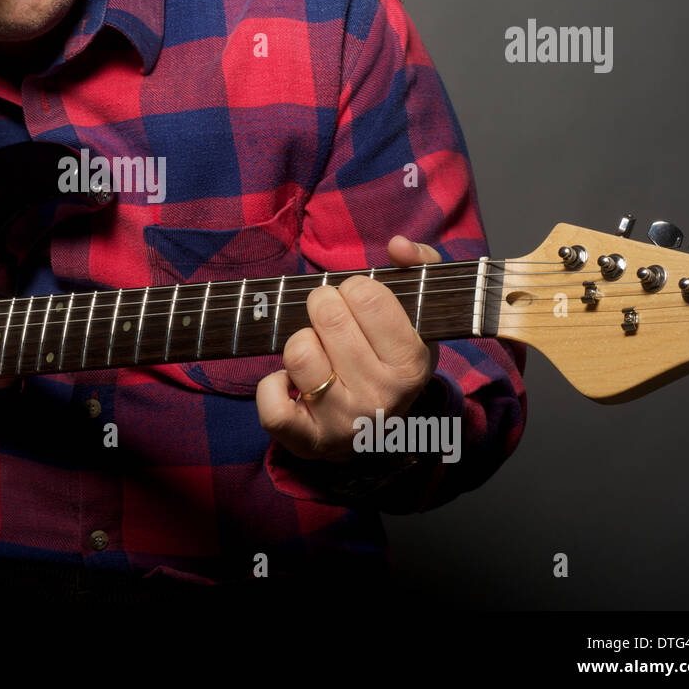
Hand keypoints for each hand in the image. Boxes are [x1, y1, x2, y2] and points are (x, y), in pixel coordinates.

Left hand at [255, 236, 442, 460]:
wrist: (376, 429)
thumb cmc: (390, 358)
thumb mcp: (418, 314)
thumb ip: (418, 267)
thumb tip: (398, 245)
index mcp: (411, 365)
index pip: (367, 295)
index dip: (354, 288)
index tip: (359, 300)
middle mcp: (381, 398)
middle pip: (327, 314)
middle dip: (323, 305)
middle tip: (331, 320)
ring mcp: (343, 423)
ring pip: (297, 350)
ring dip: (301, 343)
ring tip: (319, 353)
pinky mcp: (306, 443)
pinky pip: (270, 403)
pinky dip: (271, 386)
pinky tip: (291, 384)